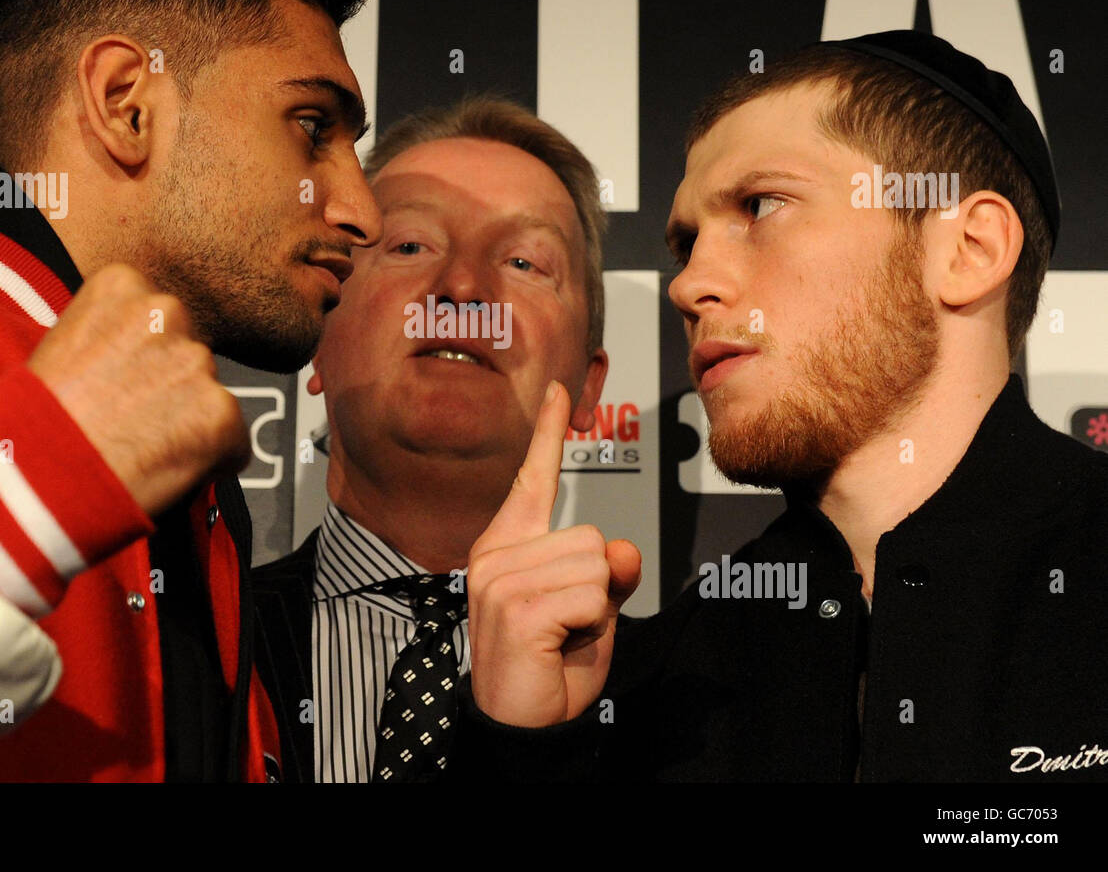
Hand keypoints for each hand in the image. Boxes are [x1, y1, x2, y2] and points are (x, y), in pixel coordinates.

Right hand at [26, 264, 249, 517]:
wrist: (28, 481)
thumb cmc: (32, 421)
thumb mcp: (62, 346)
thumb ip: (113, 335)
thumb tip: (142, 356)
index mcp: (123, 285)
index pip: (159, 318)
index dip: (142, 359)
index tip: (116, 384)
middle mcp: (165, 310)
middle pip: (189, 352)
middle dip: (171, 387)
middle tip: (131, 421)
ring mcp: (196, 361)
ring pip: (211, 395)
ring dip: (189, 422)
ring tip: (138, 448)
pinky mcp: (221, 411)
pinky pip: (233, 441)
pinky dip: (211, 460)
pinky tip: (163, 469)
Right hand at [467, 380, 640, 726]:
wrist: (526, 729)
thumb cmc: (552, 665)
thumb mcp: (591, 608)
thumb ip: (608, 570)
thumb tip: (624, 551)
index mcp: (506, 546)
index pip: (533, 479)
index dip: (550, 433)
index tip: (561, 388)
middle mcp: (495, 556)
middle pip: (591, 536)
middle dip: (598, 586)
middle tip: (566, 625)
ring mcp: (499, 581)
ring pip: (595, 564)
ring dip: (595, 608)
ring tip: (560, 637)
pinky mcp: (514, 608)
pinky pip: (592, 595)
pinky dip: (592, 626)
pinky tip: (557, 647)